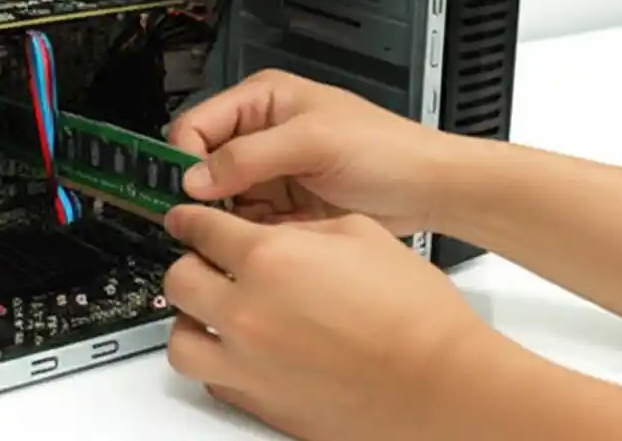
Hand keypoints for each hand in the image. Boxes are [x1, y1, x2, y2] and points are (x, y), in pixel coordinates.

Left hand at [163, 205, 495, 440]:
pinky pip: (211, 380)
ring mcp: (248, 363)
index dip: (190, 219)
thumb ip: (301, 227)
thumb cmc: (416, 315)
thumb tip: (271, 231)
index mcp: (271, 258)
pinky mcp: (260, 402)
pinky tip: (241, 349)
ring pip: (180, 339)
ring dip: (191, 318)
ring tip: (213, 312)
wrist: (443, 384)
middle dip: (189, 263)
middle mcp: (247, 312)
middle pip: (178, 279)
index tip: (187, 221)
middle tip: (206, 262)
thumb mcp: (360, 233)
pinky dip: (217, 361)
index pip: (201, 228)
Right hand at [168, 69, 460, 234]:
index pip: (195, 126)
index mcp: (261, 100)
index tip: (184, 192)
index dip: (184, 158)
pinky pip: (244, 223)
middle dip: (199, 192)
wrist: (429, 191)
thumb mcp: (313, 142)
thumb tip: (194, 177)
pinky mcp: (282, 208)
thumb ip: (249, 156)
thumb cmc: (388, 150)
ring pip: (218, 199)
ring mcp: (270, 174)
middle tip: (197, 220)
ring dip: (222, 218)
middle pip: (201, 164)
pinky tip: (257, 241)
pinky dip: (244, 235)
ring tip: (234, 233)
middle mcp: (259, 134)